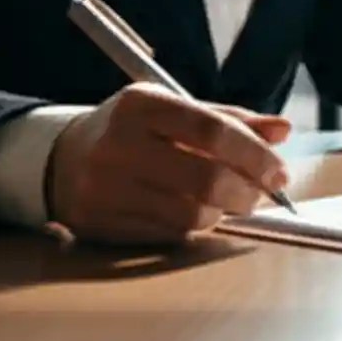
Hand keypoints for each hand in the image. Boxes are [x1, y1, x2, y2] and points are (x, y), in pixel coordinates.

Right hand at [47, 83, 291, 244]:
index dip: (255, 155)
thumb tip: (283, 130)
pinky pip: (167, 235)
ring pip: (190, 215)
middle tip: (260, 195)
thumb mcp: (174, 111)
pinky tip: (192, 213)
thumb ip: (229, 120)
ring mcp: (105, 188)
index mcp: (141, 105)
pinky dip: (191, 227)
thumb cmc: (134, 131)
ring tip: (223, 202)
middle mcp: (118, 145)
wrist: (57, 159)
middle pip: (205, 179)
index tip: (280, 174)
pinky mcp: (100, 224)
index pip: (212, 130)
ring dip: (221, 213)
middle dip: (246, 192)